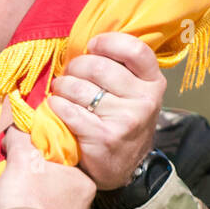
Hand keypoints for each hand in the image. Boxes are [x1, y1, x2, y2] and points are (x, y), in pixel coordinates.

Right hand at [0, 128, 95, 208]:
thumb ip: (21, 138)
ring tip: (20, 201)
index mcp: (84, 182)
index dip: (43, 155)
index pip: (65, 160)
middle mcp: (87, 204)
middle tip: (20, 179)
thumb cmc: (27, 200)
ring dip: (40, 201)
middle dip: (41, 180)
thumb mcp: (21, 159)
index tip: (26, 156)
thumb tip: (19, 125)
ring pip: (56, 204)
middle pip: (59, 182)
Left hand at [46, 32, 164, 190]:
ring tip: (61, 91)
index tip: (92, 47)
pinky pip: (69, 110)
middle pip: (98, 66)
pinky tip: (56, 106)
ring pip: (79, 87)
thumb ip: (121, 68)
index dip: (107, 43)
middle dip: (74, 67)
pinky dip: (56, 105)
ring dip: (62, 86)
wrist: (119, 168)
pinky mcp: (105, 137)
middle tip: (68, 75)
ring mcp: (127, 120)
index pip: (134, 49)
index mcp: (153, 83)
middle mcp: (145, 100)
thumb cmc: (120, 120)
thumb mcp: (133, 93)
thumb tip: (88, 40)